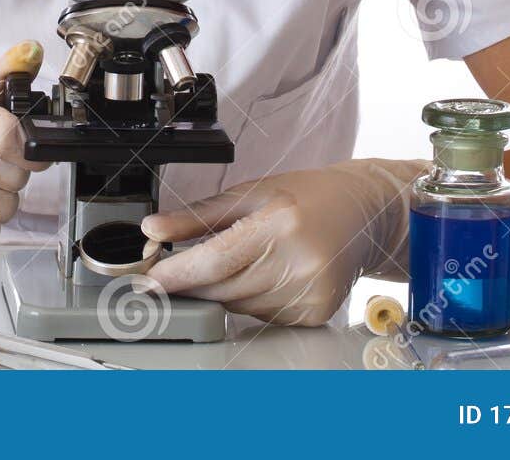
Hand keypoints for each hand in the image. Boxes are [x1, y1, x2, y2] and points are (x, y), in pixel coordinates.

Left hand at [140, 159, 424, 325]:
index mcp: (280, 223)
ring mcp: (311, 292)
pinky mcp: (315, 313)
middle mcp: (300, 262)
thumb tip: (153, 229)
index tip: (148, 279)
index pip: (216, 259)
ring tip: (238, 259)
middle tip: (171, 272)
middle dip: (191, 282)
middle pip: (223, 288)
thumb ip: (197, 215)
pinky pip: (261, 315)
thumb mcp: (249, 193)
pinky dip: (249, 299)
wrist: (361, 214)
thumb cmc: (306, 197)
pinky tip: (263, 274)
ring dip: (222, 290)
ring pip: (238, 305)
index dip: (177, 273)